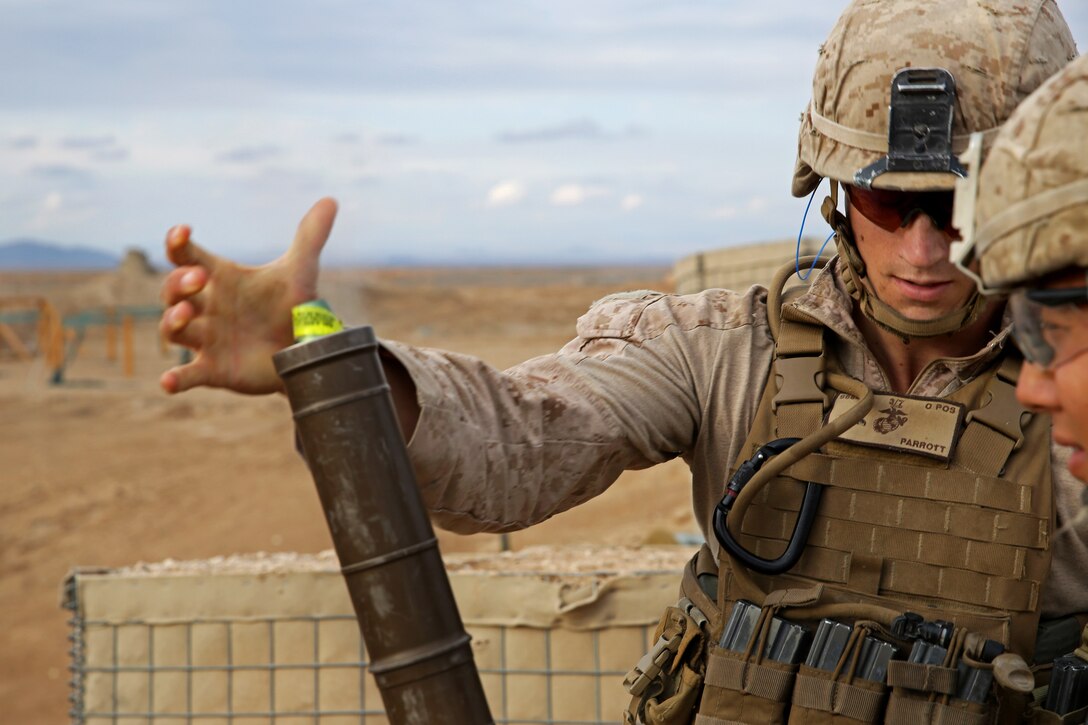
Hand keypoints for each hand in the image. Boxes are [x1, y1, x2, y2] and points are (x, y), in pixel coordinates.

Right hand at [159, 197, 337, 394]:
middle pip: (174, 291)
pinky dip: (175, 379)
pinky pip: (187, 375)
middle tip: (199, 278)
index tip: (182, 231)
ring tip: (187, 314)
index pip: (187, 256)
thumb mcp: (300, 272)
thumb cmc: (291, 306)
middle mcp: (206, 308)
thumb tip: (331, 200)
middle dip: (179, 283)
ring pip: (173, 329)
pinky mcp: (214, 370)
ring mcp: (207, 339)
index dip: (178, 243)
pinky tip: (170, 382)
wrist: (306, 349)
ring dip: (172, 320)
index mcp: (220, 279)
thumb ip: (310, 237)